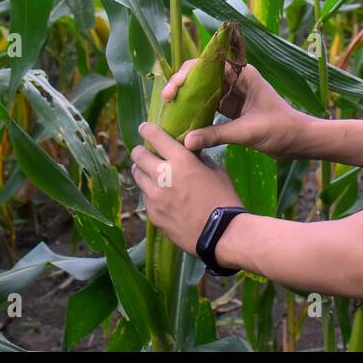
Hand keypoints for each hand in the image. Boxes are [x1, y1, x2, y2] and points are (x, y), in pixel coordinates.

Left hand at [130, 122, 242, 254]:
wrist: (222, 234)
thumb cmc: (225, 199)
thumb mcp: (217, 172)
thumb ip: (200, 159)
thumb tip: (192, 153)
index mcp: (180, 160)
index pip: (154, 136)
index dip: (147, 129)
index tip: (144, 128)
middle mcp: (162, 175)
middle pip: (138, 156)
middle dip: (140, 152)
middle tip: (145, 153)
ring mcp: (155, 197)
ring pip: (137, 177)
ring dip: (142, 172)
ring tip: (150, 174)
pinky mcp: (153, 215)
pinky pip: (145, 198)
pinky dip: (150, 193)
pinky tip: (160, 197)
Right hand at [162, 59, 310, 161]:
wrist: (299, 141)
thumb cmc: (281, 129)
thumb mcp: (248, 132)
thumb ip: (217, 135)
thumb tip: (186, 141)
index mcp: (242, 74)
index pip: (206, 66)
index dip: (185, 75)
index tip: (172, 92)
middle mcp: (235, 79)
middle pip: (201, 76)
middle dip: (181, 86)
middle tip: (166, 102)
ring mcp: (232, 93)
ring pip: (202, 91)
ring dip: (187, 98)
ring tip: (170, 111)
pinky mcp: (231, 108)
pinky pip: (208, 105)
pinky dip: (196, 111)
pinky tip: (183, 121)